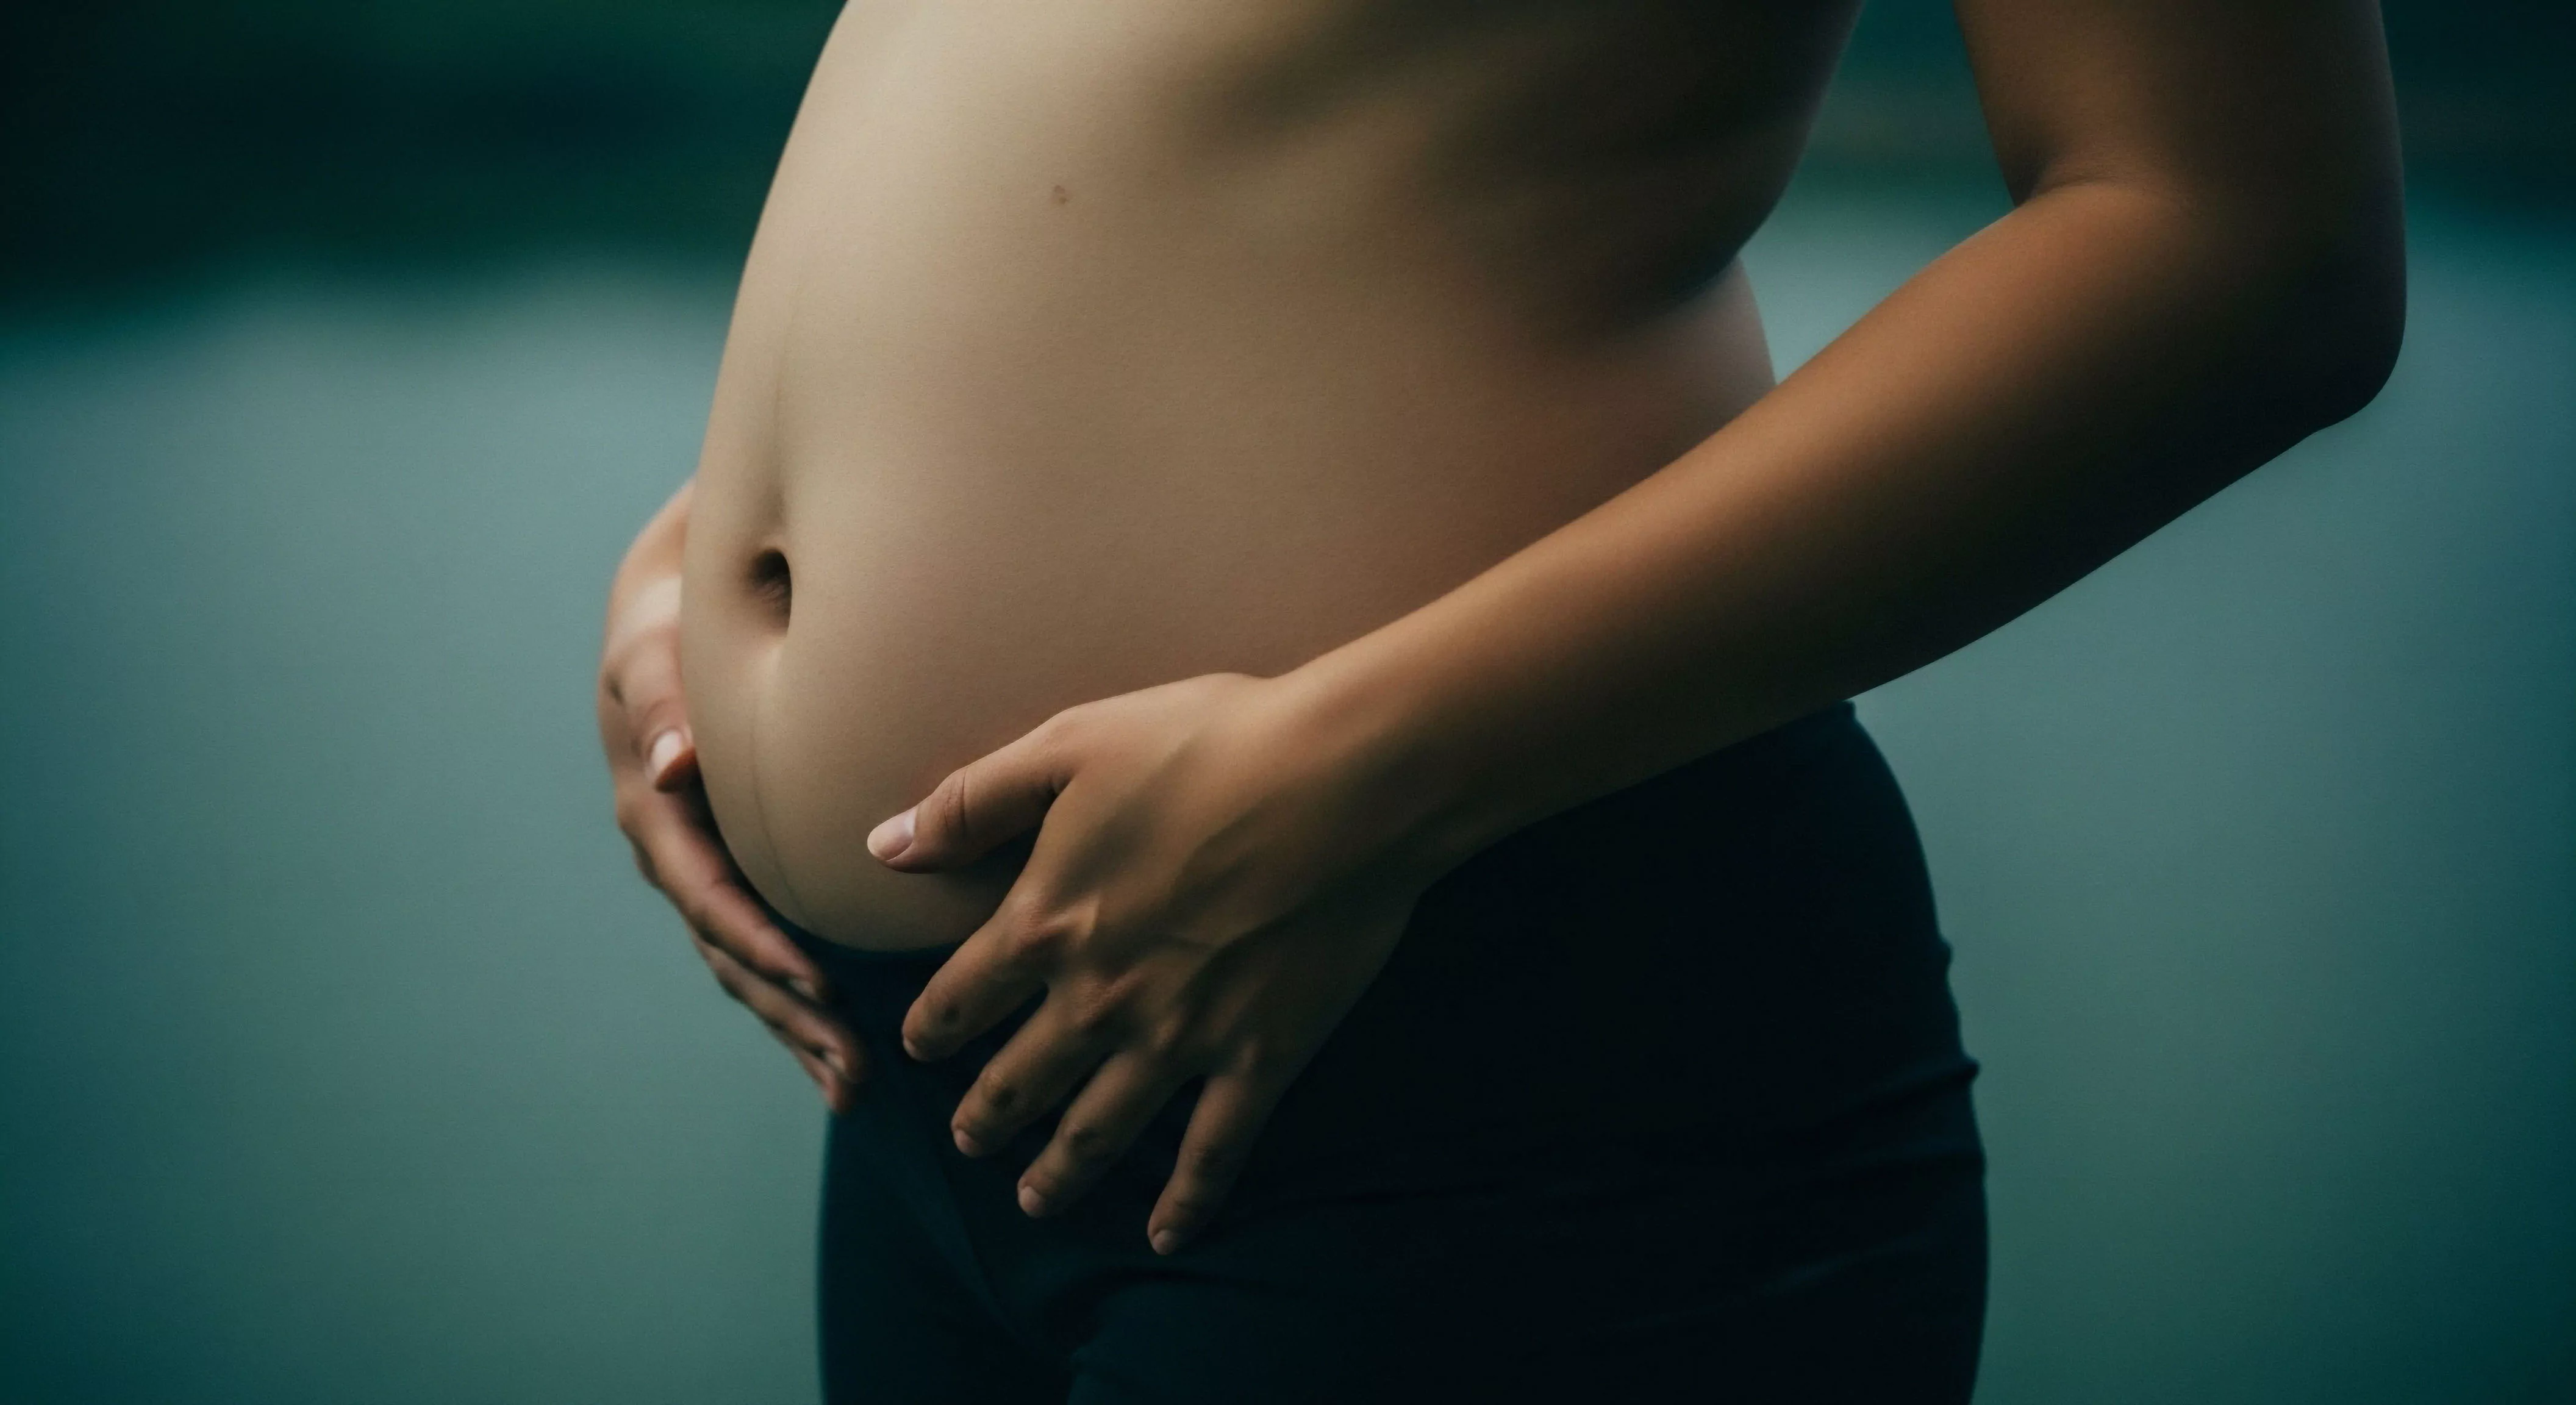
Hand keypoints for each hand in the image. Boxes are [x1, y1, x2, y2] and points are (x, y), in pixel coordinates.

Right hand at [598, 501, 863, 1111]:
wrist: (664, 631)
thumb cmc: (662, 638)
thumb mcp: (648, 662)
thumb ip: (659, 708)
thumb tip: (673, 766)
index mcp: (659, 823)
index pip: (712, 900)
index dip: (760, 945)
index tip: (817, 982)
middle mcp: (682, 865)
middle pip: (736, 959)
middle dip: (792, 1018)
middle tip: (853, 1071)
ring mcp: (709, 880)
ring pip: (753, 973)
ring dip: (801, 1030)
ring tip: (857, 1087)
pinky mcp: (740, 882)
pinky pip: (770, 952)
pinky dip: (804, 1003)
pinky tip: (852, 1047)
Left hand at [873, 673, 1428, 1253]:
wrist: (1342, 780)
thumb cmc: (1208, 742)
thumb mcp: (1069, 745)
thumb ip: (970, 802)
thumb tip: (877, 846)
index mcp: (1046, 921)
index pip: (963, 994)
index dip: (933, 1025)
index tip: (918, 1048)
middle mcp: (1099, 998)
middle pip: (1022, 1077)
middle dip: (986, 1115)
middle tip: (967, 1142)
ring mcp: (1180, 1039)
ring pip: (1099, 1128)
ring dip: (1058, 1171)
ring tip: (1034, 1199)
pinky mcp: (1258, 1058)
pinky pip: (1212, 1152)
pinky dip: (1185, 1203)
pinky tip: (1165, 1236)